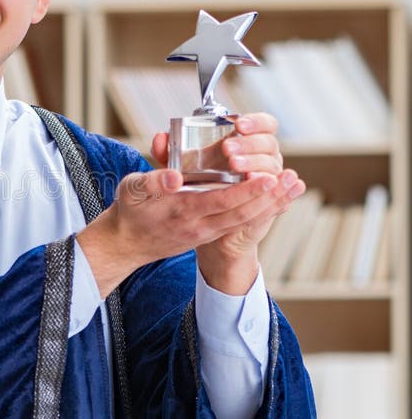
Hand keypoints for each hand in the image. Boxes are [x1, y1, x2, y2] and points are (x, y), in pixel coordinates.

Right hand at [76, 114, 304, 297]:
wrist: (126, 243)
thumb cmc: (129, 210)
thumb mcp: (133, 189)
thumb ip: (153, 179)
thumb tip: (174, 175)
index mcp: (182, 211)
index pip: (222, 202)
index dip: (247, 191)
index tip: (268, 177)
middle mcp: (199, 226)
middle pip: (241, 214)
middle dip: (268, 198)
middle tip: (291, 180)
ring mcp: (205, 233)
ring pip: (243, 221)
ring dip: (269, 205)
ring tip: (291, 188)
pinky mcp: (207, 234)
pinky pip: (238, 224)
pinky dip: (259, 212)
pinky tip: (274, 200)